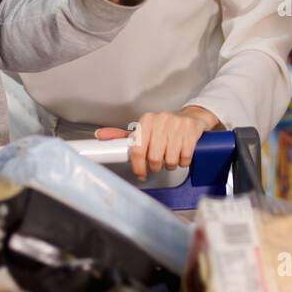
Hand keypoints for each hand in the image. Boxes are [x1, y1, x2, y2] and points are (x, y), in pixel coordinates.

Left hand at [96, 106, 219, 180]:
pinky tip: (181, 154)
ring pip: (170, 160)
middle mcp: (161, 120)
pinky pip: (185, 157)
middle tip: (157, 164)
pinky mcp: (192, 131)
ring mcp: (177, 125)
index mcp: (146, 120)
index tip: (140, 173)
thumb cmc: (163, 128)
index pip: (137, 150)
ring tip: (170, 157)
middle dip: (156, 166)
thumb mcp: (143, 130)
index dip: (138, 166)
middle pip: (154, 158)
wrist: (190, 118)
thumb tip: (99, 136)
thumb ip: (121, 136)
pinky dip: (183, 161)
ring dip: (170, 164)